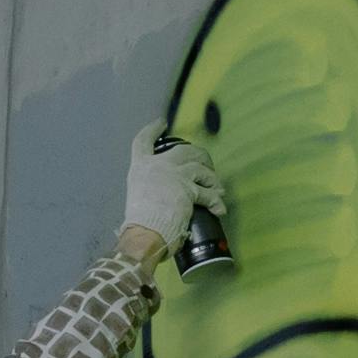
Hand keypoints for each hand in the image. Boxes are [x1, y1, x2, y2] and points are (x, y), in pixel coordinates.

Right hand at [121, 131, 210, 261]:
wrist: (144, 234)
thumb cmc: (139, 224)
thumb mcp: (138, 198)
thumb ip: (151, 190)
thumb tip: (165, 198)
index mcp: (140, 168)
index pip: (142, 142)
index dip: (152, 130)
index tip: (161, 123)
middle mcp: (157, 166)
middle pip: (183, 150)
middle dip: (200, 155)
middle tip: (207, 165)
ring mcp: (174, 175)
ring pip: (200, 167)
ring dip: (212, 178)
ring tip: (218, 189)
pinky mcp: (188, 189)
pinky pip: (208, 194)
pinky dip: (216, 201)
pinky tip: (219, 208)